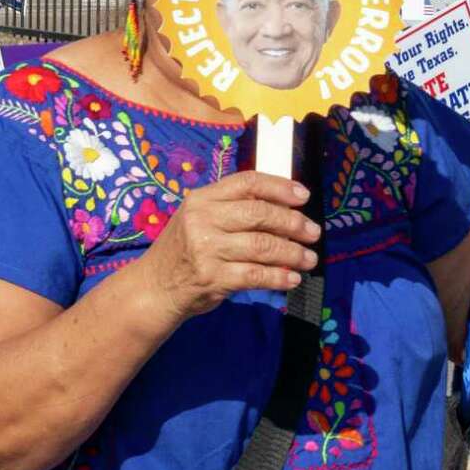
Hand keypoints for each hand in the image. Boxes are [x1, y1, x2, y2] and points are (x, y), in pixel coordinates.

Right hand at [136, 170, 320, 323]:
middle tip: (313, 232)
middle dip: (293, 222)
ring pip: (262, 245)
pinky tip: (292, 279)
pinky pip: (255, 274)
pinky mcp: (213, 277)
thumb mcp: (198, 218)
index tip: (304, 196)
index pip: (247, 183)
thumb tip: (283, 208)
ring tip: (309, 258)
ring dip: (292, 253)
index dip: (279, 187)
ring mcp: (207, 249)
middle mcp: (202, 219)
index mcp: (201, 198)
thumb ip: (231, 209)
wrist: (155, 287)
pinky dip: (278, 277)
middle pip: (259, 213)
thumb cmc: (184, 249)